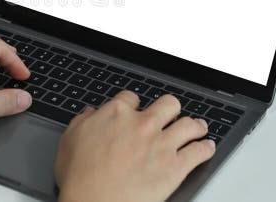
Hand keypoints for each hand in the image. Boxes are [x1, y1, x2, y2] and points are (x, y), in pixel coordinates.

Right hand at [55, 91, 215, 201]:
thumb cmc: (80, 178)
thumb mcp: (69, 141)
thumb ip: (82, 122)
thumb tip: (90, 115)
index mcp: (116, 114)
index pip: (132, 97)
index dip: (134, 104)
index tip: (136, 110)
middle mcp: (142, 124)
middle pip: (168, 104)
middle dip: (170, 109)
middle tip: (171, 115)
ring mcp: (161, 144)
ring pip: (189, 125)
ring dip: (195, 125)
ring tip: (198, 127)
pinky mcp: (175, 167)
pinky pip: (199, 151)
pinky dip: (205, 148)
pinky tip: (206, 147)